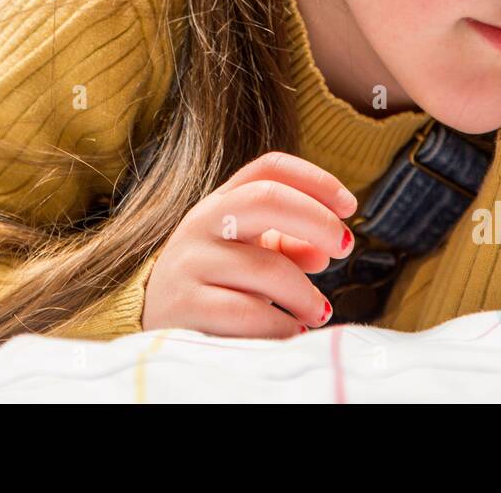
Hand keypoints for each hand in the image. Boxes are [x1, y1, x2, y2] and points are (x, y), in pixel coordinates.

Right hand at [140, 152, 356, 337]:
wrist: (151, 322)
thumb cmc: (213, 284)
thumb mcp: (246, 254)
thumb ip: (286, 245)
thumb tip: (324, 249)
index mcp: (222, 203)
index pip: (269, 169)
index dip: (316, 180)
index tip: (349, 206)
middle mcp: (203, 224)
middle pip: (266, 199)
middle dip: (317, 221)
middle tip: (344, 248)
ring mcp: (191, 264)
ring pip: (266, 268)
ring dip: (306, 294)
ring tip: (317, 313)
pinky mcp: (186, 306)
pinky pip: (250, 312)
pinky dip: (283, 325)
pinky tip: (291, 332)